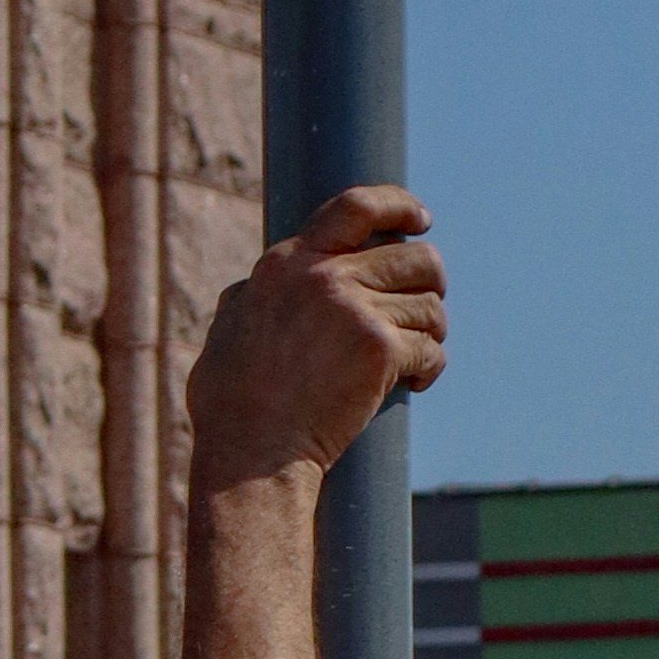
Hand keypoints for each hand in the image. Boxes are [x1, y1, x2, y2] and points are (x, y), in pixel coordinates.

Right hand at [184, 183, 447, 487]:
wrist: (251, 452)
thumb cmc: (231, 404)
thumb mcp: (227, 329)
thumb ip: (248, 297)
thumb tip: (254, 284)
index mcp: (288, 264)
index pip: (356, 207)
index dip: (399, 206)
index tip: (421, 219)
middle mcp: (324, 277)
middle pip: (413, 257)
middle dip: (430, 281)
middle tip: (426, 306)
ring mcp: (356, 311)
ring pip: (429, 305)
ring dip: (431, 330)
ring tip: (417, 353)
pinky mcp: (380, 351)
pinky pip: (431, 349)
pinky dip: (429, 368)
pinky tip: (416, 383)